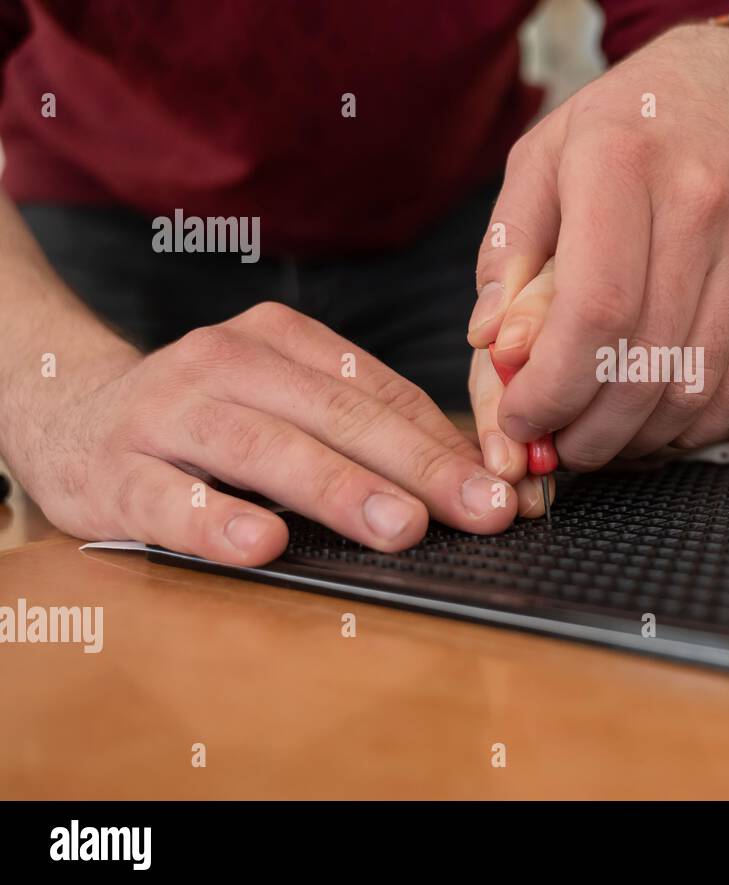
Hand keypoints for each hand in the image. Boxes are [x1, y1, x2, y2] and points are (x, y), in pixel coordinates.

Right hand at [6, 302, 518, 564]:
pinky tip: (266, 544)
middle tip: (482, 509)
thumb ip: (366, 427)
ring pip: (263, 448)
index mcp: (281, 340)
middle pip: (336, 415)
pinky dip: (219, 521)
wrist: (67, 412)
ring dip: (340, 489)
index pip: (379, 391)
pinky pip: (171, 499)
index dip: (446, 441)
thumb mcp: (285, 400)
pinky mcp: (114, 473)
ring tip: (402, 527)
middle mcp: (225, 363)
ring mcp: (166, 413)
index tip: (504, 486)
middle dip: (418, 466)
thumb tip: (473, 477)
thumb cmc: (208, 416)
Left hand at [467, 22, 728, 469]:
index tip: (521, 418)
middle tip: (552, 444)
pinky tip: (650, 423)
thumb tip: (491, 348)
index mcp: (623, 166)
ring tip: (594, 438)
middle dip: (589, 430)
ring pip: (694, 384)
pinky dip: (690, 424)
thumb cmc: (623, 122)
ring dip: (637, 438)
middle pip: (645, 362)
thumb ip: (507, 252)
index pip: (597, 311)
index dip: (554, 388)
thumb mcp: (540, 159)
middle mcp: (698, 207)